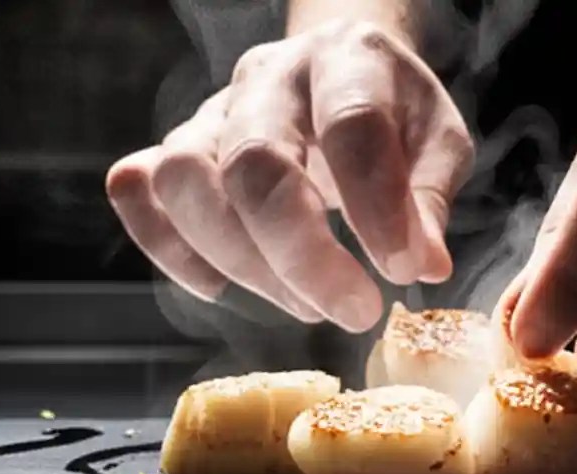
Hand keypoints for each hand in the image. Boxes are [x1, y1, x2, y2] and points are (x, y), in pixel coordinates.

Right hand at [106, 21, 473, 331]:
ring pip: (184, 178)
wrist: (342, 77)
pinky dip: (168, 248)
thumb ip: (430, 197)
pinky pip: (137, 189)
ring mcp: (212, 112)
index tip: (404, 270)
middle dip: (302, 255)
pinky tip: (222, 285)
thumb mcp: (439, 142)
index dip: (376, 207)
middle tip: (355, 311)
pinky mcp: (174, 149)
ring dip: (240, 261)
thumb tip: (422, 264)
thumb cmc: (395, 117)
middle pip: (254, 162)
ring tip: (302, 304)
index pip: (351, 125)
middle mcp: (269, 77)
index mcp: (348, 58)